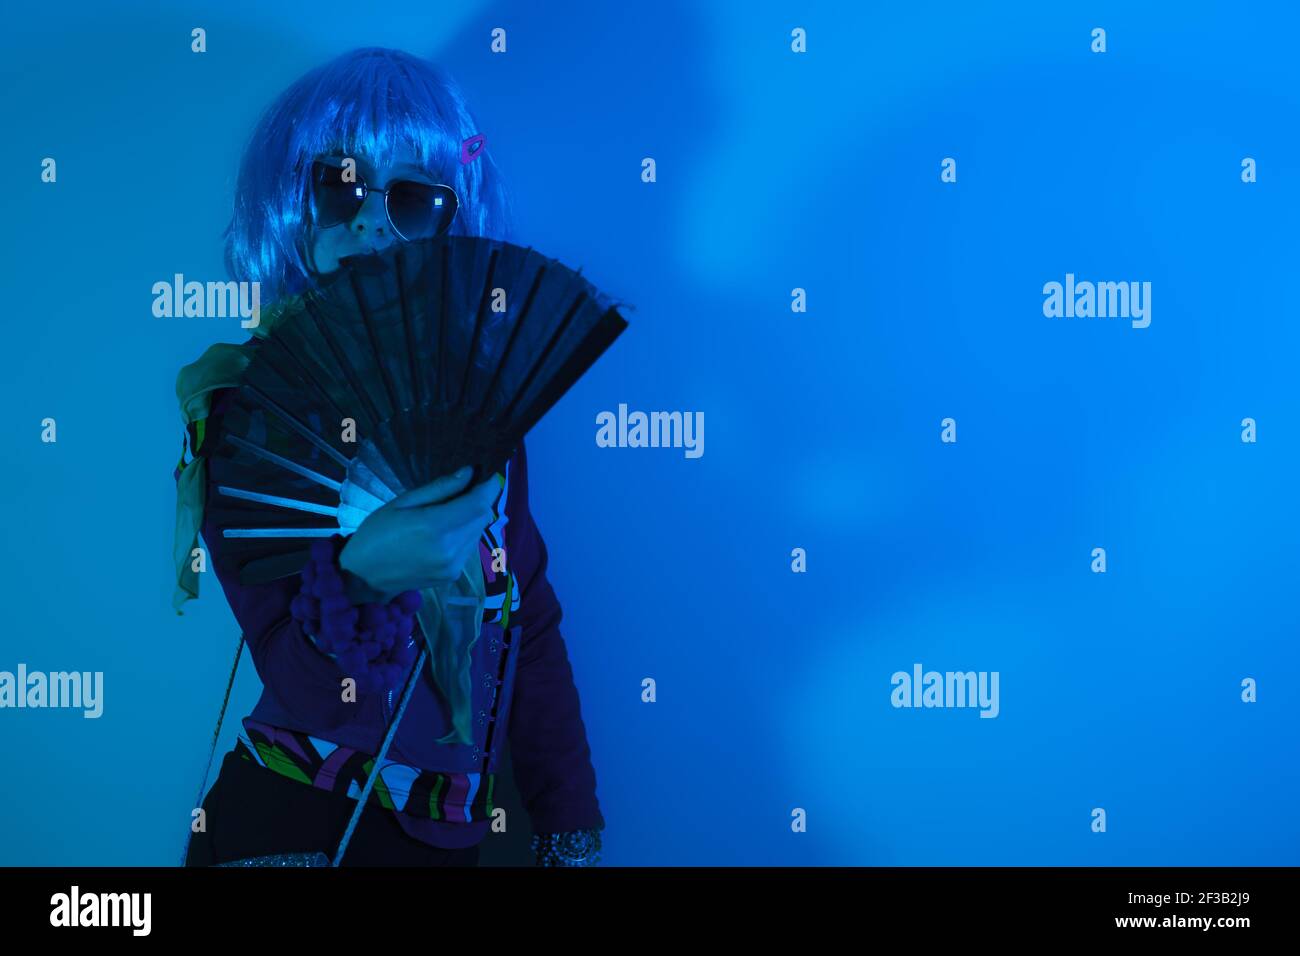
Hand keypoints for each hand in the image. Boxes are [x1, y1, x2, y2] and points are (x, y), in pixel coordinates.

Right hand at [338, 465, 501, 599]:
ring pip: (478, 532)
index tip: (491, 474)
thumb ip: (440, 488)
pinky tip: (446, 531)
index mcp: (434, 527)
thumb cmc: (377, 533)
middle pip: (482, 517)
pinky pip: (469, 547)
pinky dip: (464, 534)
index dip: (490, 487)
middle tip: (467, 488)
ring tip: (452, 510)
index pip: (478, 504)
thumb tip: (469, 473)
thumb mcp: (402, 502)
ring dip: (472, 517)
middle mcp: (450, 549)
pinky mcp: (452, 575)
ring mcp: (453, 566)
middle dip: (480, 500)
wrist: (363, 576)